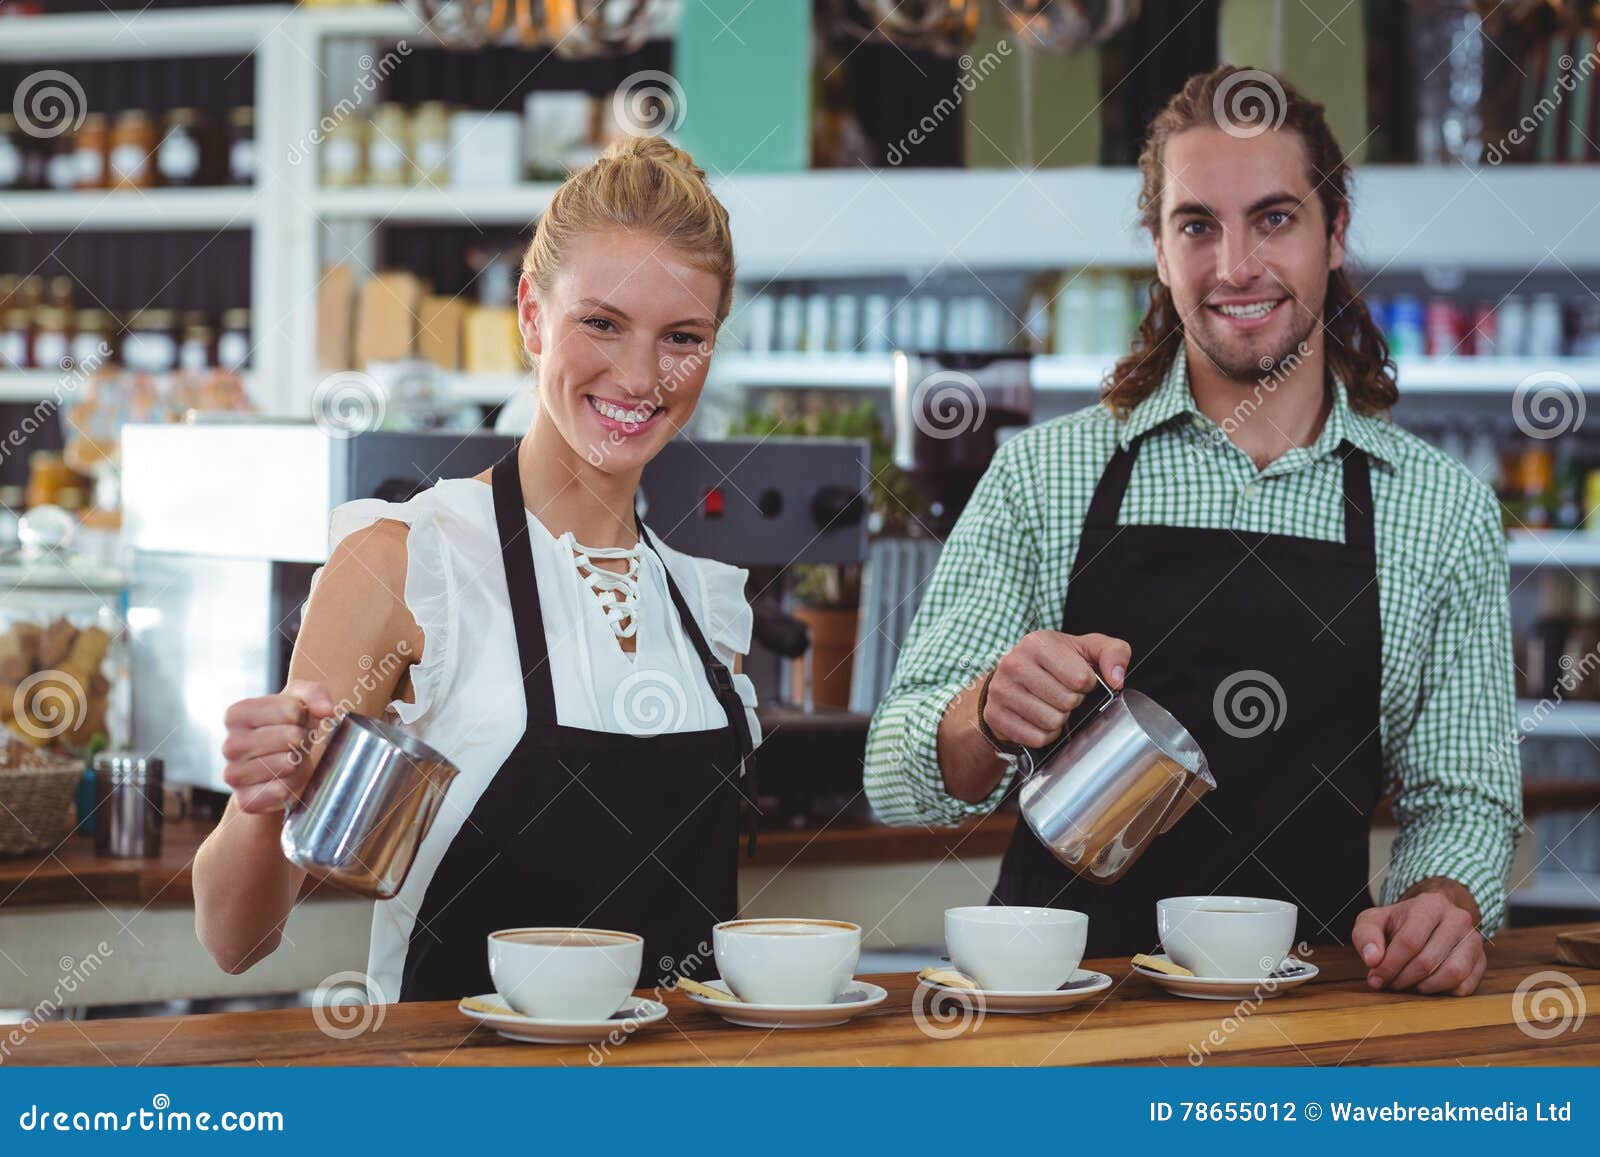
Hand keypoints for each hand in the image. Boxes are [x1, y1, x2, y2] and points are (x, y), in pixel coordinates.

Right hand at [220, 680, 336, 814]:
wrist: (280, 768)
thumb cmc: (288, 728)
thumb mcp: (300, 701)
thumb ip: (314, 693)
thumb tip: (326, 710)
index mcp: (236, 715)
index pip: (290, 710)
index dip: (302, 715)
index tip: (295, 720)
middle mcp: (229, 745)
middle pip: (290, 737)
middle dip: (302, 739)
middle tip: (295, 743)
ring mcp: (233, 775)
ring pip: (286, 765)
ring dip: (299, 763)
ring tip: (291, 760)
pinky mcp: (245, 800)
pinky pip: (282, 791)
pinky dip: (292, 785)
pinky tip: (285, 779)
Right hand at [981, 630, 1130, 749]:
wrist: (1011, 679)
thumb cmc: (1054, 664)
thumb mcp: (1087, 649)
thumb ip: (1113, 653)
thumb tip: (1116, 679)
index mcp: (1037, 642)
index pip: (1080, 677)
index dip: (1086, 684)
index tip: (1076, 679)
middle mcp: (1013, 663)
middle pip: (1066, 701)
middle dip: (1071, 701)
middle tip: (1061, 693)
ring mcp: (1001, 690)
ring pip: (1051, 721)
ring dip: (1059, 719)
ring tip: (1050, 705)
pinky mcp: (995, 715)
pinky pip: (1036, 738)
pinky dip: (1044, 734)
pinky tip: (1038, 719)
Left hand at [1351, 885, 1484, 995]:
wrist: (1430, 917)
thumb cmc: (1399, 922)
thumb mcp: (1374, 920)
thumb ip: (1365, 935)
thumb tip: (1372, 960)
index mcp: (1430, 904)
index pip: (1409, 941)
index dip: (1390, 965)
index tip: (1375, 978)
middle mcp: (1458, 919)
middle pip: (1428, 960)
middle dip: (1403, 978)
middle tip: (1389, 983)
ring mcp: (1474, 940)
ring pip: (1452, 974)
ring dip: (1425, 987)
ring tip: (1408, 984)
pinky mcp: (1481, 960)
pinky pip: (1466, 986)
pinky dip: (1443, 992)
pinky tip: (1427, 984)